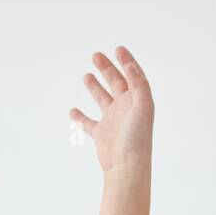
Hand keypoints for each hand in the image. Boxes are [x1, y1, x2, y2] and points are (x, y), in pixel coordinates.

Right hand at [69, 46, 153, 175]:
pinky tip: (73, 110)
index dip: (126, 61)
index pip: (133, 75)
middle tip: (96, 55)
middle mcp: (126, 108)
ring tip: (86, 75)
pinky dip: (80, 117)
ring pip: (102, 98)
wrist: (127, 166)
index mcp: (137, 100)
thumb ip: (139, 84)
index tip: (117, 48)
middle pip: (116, 82)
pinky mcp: (101, 134)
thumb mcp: (142, 106)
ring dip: (94, 86)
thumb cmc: (138, 138)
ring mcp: (113, 120)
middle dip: (107, 68)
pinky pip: (88, 123)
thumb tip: (130, 65)